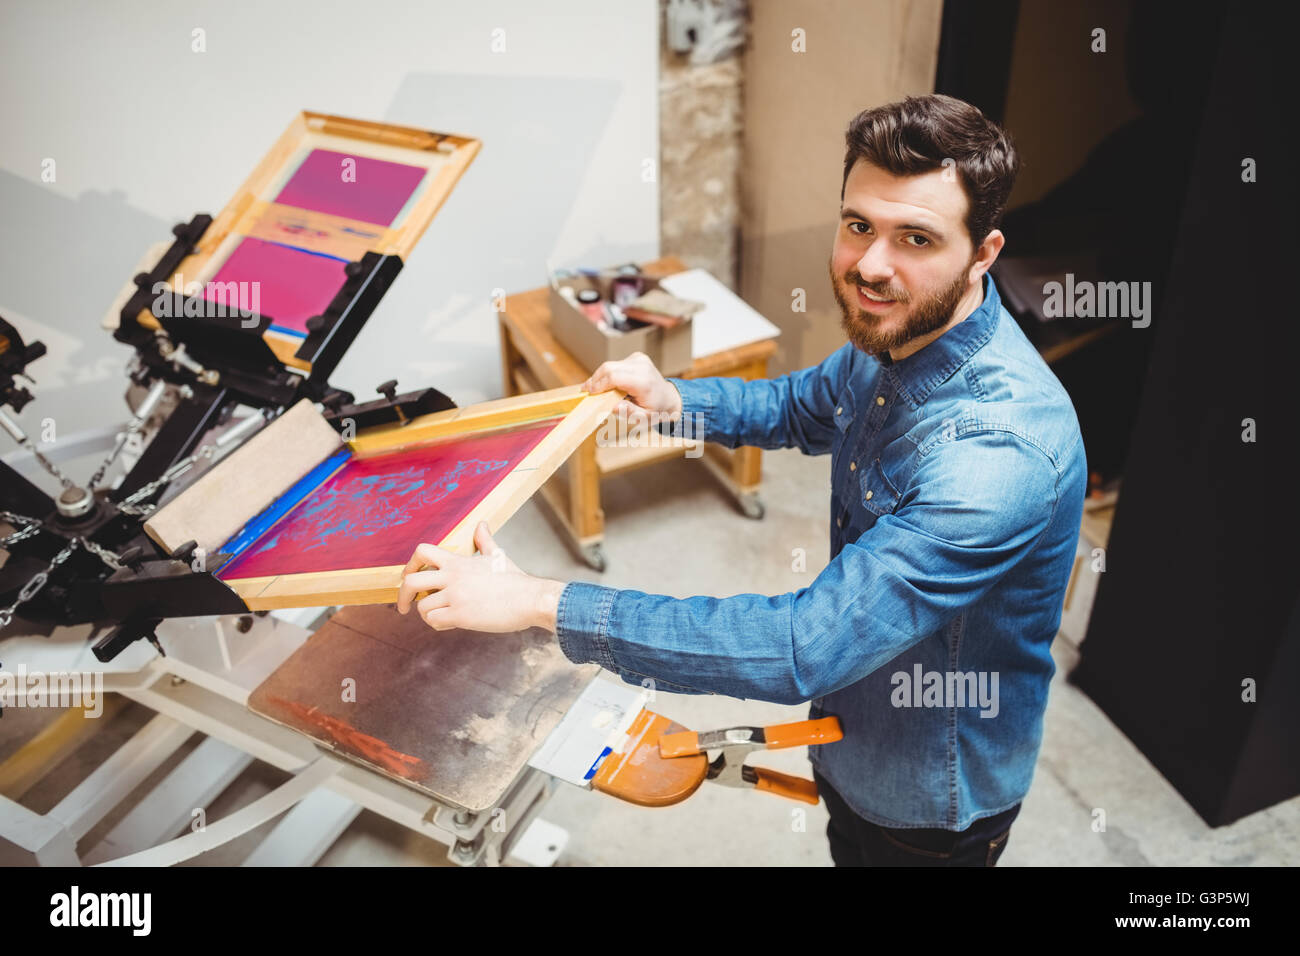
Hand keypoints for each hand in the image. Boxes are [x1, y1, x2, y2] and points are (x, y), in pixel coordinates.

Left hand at [397, 521, 565, 632]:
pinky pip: (434, 621)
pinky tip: (450, 623)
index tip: (408, 576)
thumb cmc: (515, 580)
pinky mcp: (461, 615)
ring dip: (427, 614)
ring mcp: (456, 596)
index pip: (422, 552)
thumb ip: (485, 540)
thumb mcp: (497, 556)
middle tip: (405, 605)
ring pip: (422, 607)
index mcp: (458, 562)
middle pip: (411, 581)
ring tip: (440, 615)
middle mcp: (453, 577)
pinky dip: (437, 624)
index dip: (410, 564)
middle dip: (403, 595)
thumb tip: (482, 524)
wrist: (531, 599)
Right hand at [582, 351, 681, 425]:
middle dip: (594, 379)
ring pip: (610, 365)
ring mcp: (639, 359)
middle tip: (585, 391)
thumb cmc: (656, 409)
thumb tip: (613, 406)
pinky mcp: (636, 357)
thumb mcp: (644, 418)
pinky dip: (608, 374)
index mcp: (644, 382)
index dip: (599, 385)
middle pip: (609, 368)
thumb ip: (629, 412)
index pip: (614, 377)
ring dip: (600, 377)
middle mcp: (641, 366)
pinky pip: (615, 364)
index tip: (589, 394)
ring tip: (593, 389)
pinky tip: (607, 384)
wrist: (669, 397)